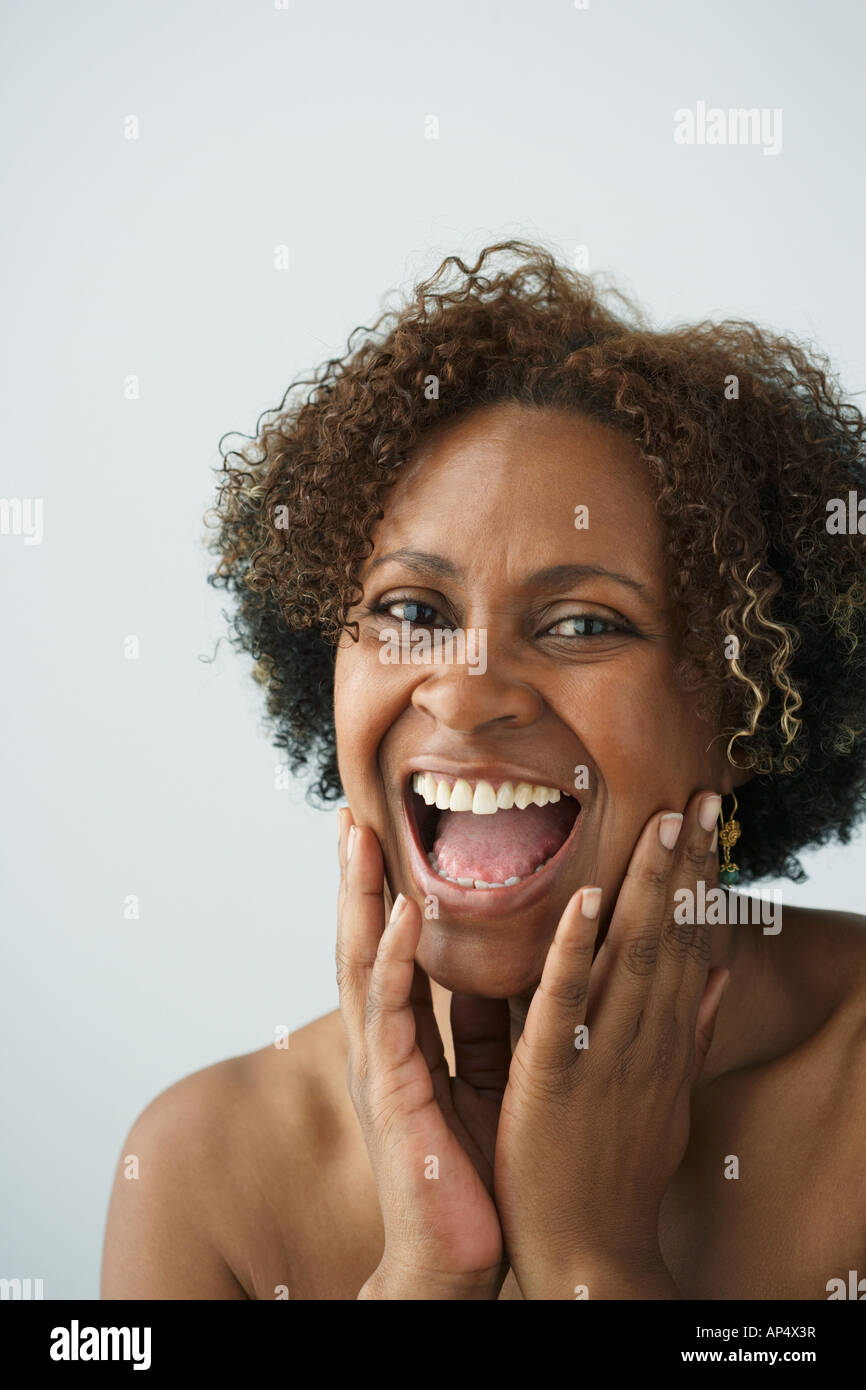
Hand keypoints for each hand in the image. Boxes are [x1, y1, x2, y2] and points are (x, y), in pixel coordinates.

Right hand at [337, 809, 510, 1298]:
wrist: (459, 1260)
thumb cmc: (473, 1177)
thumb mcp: (481, 1082)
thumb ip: (484, 1027)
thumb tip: (504, 971)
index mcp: (403, 1043)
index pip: (388, 952)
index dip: (382, 894)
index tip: (381, 837)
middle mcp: (382, 1046)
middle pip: (362, 945)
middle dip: (355, 882)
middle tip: (351, 816)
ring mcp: (381, 1066)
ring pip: (363, 964)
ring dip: (361, 899)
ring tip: (358, 838)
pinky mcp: (395, 1091)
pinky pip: (392, 1013)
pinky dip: (397, 959)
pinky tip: (405, 914)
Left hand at [493, 790, 729, 1299]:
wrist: (585, 1251)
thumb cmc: (616, 1170)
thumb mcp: (667, 1098)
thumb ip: (690, 1034)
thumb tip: (720, 975)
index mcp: (664, 1041)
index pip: (690, 947)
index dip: (701, 884)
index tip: (708, 827)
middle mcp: (644, 1042)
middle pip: (670, 940)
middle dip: (684, 868)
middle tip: (698, 801)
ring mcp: (601, 1058)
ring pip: (630, 960)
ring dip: (645, 890)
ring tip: (662, 824)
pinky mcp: (552, 1077)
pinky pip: (564, 1006)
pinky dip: (574, 954)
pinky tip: (582, 905)